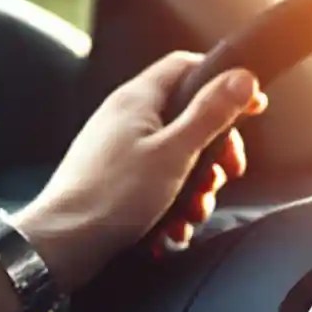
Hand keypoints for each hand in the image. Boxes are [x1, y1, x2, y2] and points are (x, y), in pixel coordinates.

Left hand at [15, 51, 267, 292]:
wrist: (61, 245)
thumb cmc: (113, 196)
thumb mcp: (175, 152)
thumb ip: (210, 114)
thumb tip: (242, 77)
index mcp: (138, 99)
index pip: (188, 67)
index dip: (223, 83)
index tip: (250, 107)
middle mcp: (126, 118)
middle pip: (188, 119)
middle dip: (214, 153)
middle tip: (224, 175)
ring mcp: (118, 149)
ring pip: (176, 158)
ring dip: (195, 188)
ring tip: (192, 214)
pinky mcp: (114, 180)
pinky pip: (156, 183)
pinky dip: (171, 205)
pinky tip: (172, 229)